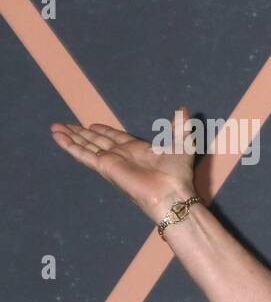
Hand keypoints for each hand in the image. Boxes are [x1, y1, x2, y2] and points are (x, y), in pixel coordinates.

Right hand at [51, 106, 199, 219]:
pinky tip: (58, 137)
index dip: (103, 131)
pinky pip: (83, 154)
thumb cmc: (177, 172)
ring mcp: (111, 161)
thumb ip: (180, 126)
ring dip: (70, 137)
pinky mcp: (104, 166)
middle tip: (66, 125)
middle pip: (96, 141)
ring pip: (86, 146)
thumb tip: (184, 109)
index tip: (92, 125)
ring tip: (55, 128)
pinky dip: (70, 145)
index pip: (115, 138)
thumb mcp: (181, 143)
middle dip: (81, 133)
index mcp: (138, 151)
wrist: (170, 192)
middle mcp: (121, 155)